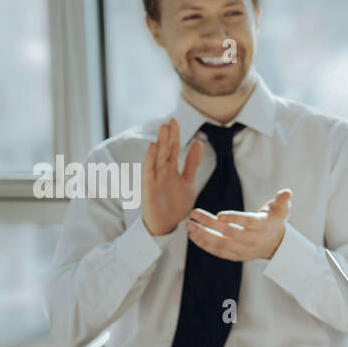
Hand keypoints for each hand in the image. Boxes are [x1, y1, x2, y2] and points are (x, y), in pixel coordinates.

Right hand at [141, 118, 202, 236]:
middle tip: (171, 121)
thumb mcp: (188, 182)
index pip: (173, 150)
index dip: (175, 136)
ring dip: (160, 144)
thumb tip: (198, 142)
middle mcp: (162, 173)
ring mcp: (155, 180)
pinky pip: (149, 172)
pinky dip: (150, 160)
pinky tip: (152, 148)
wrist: (166, 226)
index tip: (176, 121)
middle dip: (168, 137)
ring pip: (157, 159)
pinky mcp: (149, 189)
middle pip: (165, 151)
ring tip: (163, 129)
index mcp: (171, 170)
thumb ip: (192, 163)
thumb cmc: (175, 205)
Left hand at [186, 189, 291, 260]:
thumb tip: (287, 192)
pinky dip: (204, 245)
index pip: (247, 223)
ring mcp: (243, 250)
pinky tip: (193, 235)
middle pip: (229, 234)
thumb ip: (282, 200)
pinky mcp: (235, 256)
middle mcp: (252, 241)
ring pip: (221, 245)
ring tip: (189, 225)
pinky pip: (218, 252)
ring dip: (203, 236)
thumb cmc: (274, 221)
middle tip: (194, 213)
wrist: (276, 244)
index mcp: (262, 227)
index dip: (233, 219)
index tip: (219, 215)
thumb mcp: (281, 210)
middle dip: (209, 224)